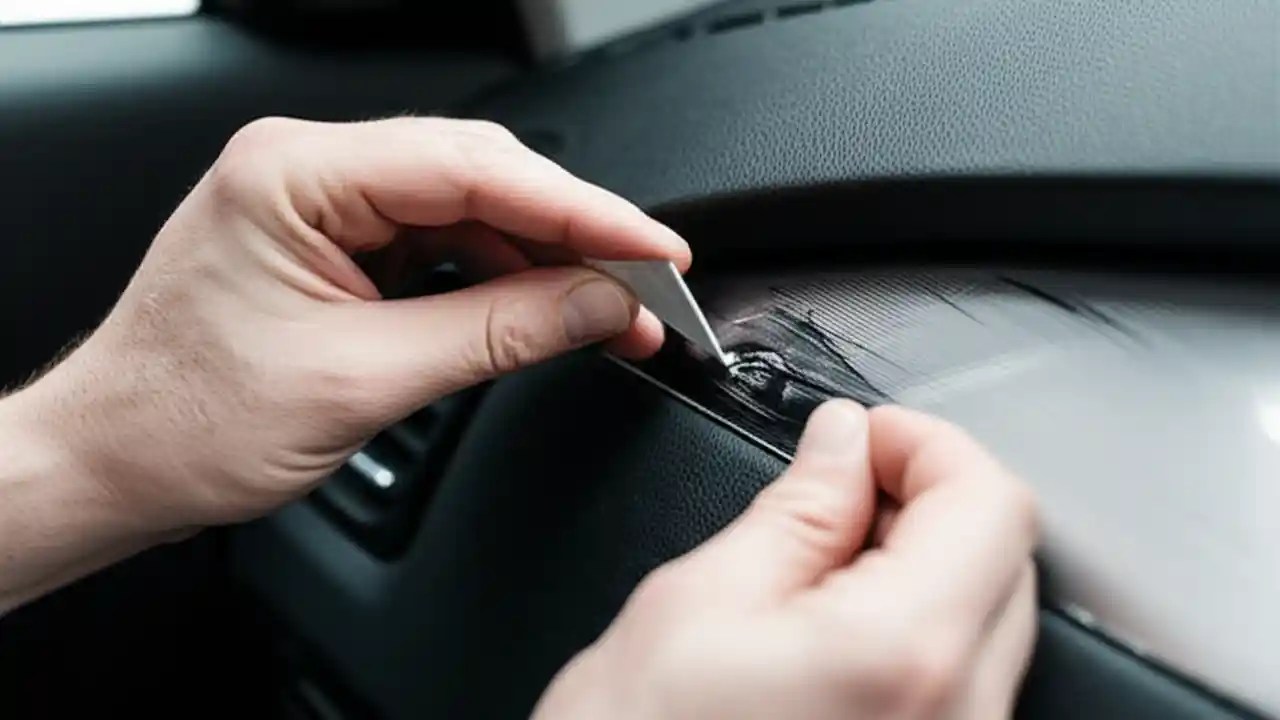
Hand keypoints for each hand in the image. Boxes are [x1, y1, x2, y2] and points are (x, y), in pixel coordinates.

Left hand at [10, 117, 689, 529]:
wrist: (115, 463)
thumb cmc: (186, 421)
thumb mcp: (364, 379)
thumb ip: (497, 333)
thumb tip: (598, 305)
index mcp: (295, 174)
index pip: (475, 169)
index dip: (582, 211)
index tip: (653, 249)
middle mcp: (310, 171)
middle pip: (481, 179)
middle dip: (574, 235)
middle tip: (650, 284)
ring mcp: (326, 207)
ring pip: (471, 213)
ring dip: (546, 261)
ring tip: (614, 309)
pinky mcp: (339, 246)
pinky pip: (443, 246)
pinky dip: (503, 280)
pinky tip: (550, 308)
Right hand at [534, 401, 1038, 719]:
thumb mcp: (696, 605)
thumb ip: (795, 511)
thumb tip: (842, 443)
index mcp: (900, 653)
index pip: (988, 501)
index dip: (926, 444)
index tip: (866, 438)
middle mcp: (957, 717)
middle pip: (1003, 554)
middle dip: (926, 496)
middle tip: (836, 486)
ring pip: (989, 614)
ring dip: (922, 559)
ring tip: (819, 565)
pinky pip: (962, 674)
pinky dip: (916, 623)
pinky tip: (833, 626)